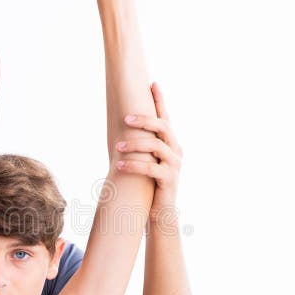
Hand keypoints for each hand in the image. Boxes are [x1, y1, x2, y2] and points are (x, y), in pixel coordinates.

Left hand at [115, 82, 182, 221]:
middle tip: (125, 117)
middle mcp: (176, 151)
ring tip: (117, 146)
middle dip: (144, 119)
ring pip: (156, 146)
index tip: (153, 83)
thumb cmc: (150, 183)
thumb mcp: (148, 160)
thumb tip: (123, 126)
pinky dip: (133, 165)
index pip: (166, 117)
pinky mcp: (169, 180)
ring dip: (134, 144)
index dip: (160, 100)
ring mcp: (174, 165)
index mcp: (172, 143)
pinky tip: (119, 165)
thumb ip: (143, 145)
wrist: (160, 211)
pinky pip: (150, 168)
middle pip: (163, 126)